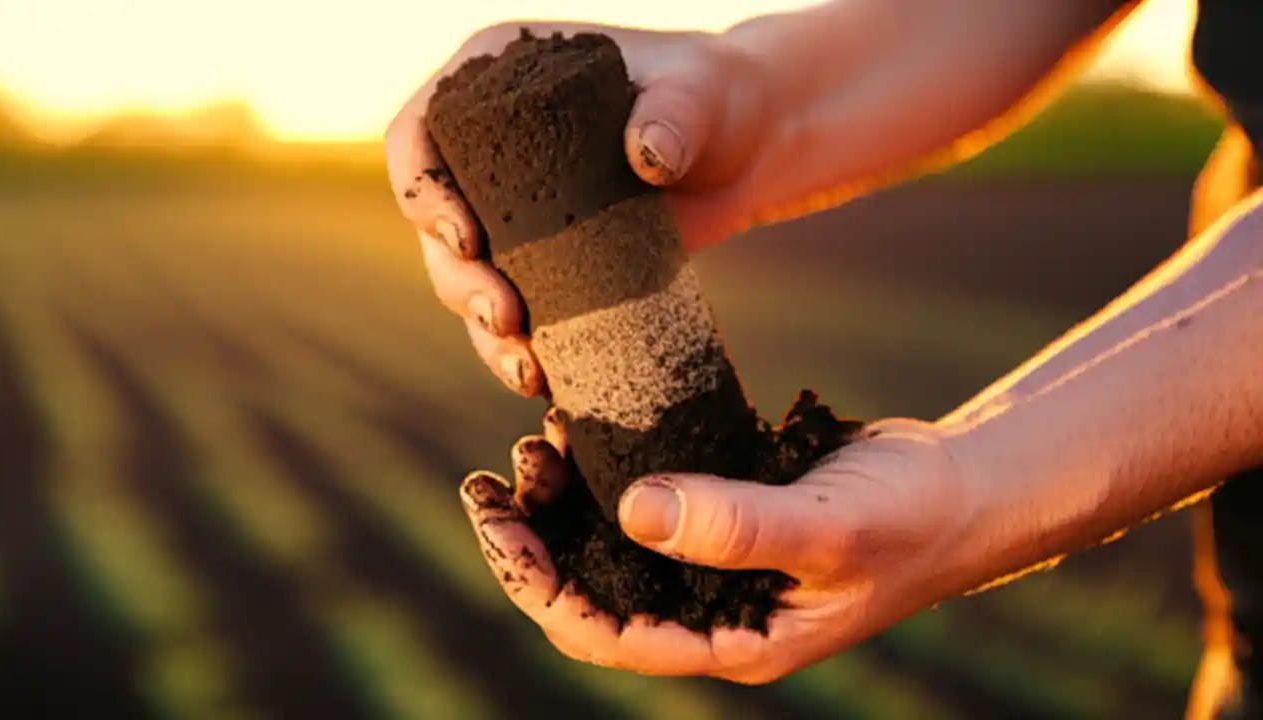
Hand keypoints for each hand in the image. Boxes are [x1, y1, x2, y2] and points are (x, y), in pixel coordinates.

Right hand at [385, 22, 772, 395]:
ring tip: (527, 368)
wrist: (746, 148)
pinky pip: (514, 311)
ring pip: (464, 279)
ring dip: (483, 331)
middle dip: (458, 282)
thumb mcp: (695, 92)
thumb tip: (650, 156)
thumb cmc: (712, 96)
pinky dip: (520, 349)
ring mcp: (512, 214)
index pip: (419, 134)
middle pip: (433, 224)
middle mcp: (486, 153)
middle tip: (505, 317)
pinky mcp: (546, 263)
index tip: (466, 238)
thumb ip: (674, 113)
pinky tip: (543, 379)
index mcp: (492, 87)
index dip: (422, 191)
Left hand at [459, 417, 992, 682]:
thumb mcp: (828, 528)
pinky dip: (603, 473)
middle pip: (590, 590)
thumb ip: (736, 527)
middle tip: (494, 479)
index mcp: (728, 640)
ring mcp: (711, 565)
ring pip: (608, 546)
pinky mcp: (718, 515)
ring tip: (534, 446)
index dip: (536, 586)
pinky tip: (579, 429)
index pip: (603, 633)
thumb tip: (632, 511)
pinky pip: (642, 502)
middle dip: (533, 542)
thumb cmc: (909, 517)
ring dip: (561, 504)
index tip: (493, 525)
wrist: (959, 487)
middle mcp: (708, 610)